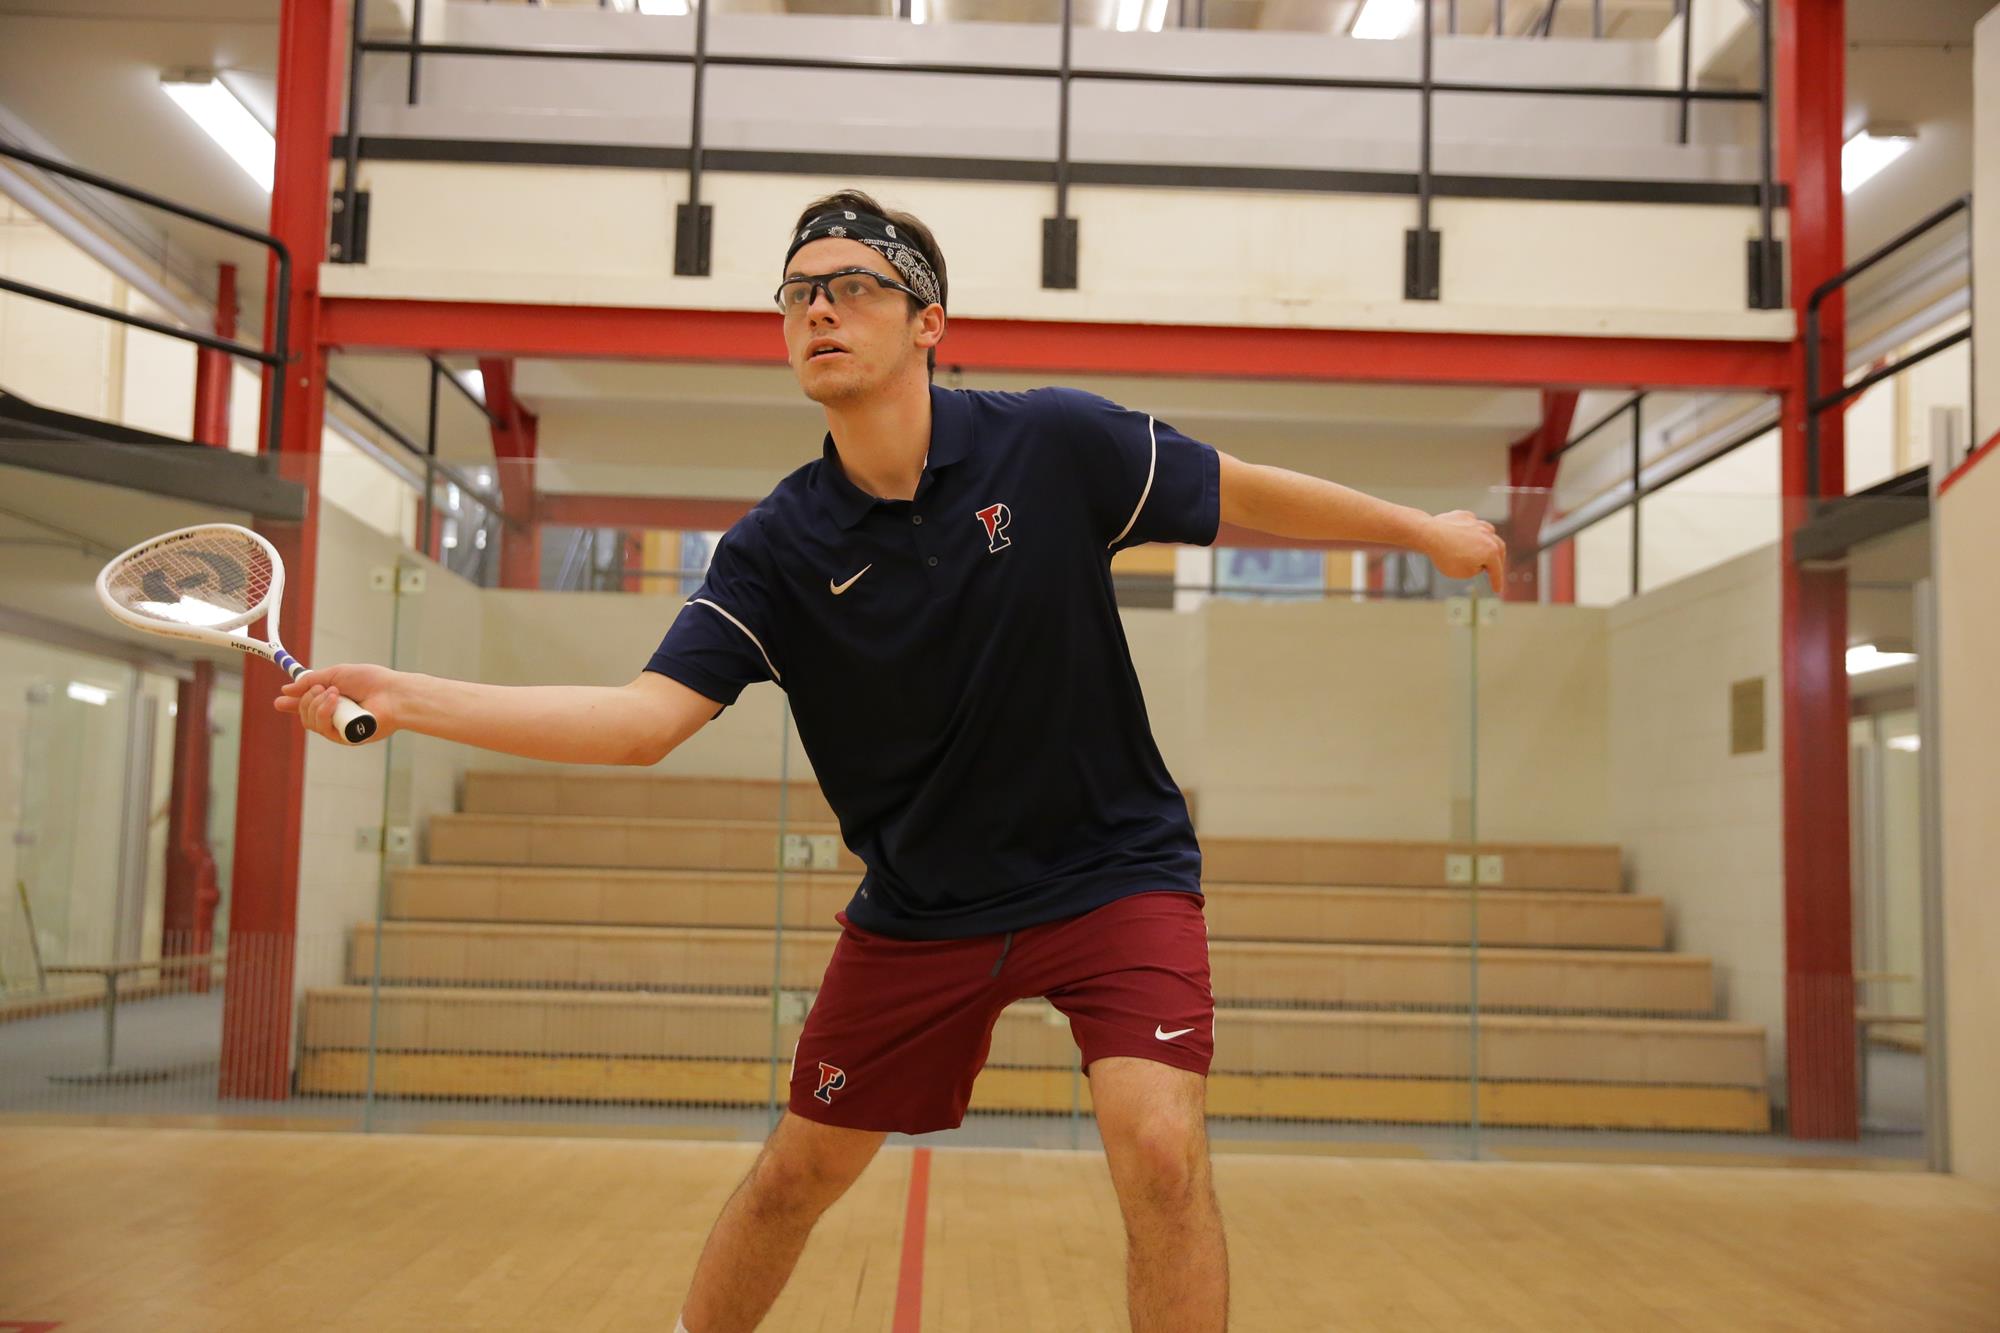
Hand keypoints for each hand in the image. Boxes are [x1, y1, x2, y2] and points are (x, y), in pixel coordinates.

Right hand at [275, 662, 400, 744]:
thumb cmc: (371, 682)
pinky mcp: (346, 738)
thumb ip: (311, 681)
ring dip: (316, 704)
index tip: (280, 701)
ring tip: (334, 693)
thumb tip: (286, 690)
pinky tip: (336, 702)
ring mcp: (340, 728)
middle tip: (321, 688)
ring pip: (310, 722)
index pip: (307, 706)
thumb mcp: (336, 674)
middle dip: (306, 699)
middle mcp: (335, 716)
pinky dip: (324, 713)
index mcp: (333, 700)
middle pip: (304, 715)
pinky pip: (323, 729)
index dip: (292, 704)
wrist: (392, 693)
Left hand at [1423, 510, 1506, 585]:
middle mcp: (1487, 535)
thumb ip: (1477, 569)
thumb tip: (1479, 562)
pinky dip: (1474, 531)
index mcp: (1490, 551)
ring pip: (1489, 533)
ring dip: (1490, 542)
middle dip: (1498, 560)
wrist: (1429, 535)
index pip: (1496, 570)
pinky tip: (1470, 536)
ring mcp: (1476, 523)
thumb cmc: (1446, 557)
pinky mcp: (1464, 516)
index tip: (1497, 590)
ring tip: (1486, 550)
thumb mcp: (1464, 573)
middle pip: (1499, 548)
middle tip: (1494, 568)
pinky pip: (1474, 524)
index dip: (1497, 582)